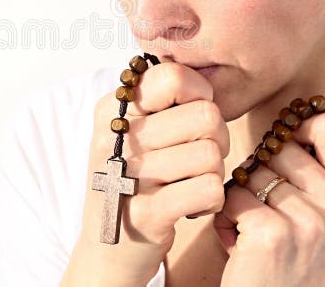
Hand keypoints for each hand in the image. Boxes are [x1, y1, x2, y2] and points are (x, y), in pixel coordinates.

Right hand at [62, 61, 229, 286]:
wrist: (108, 249)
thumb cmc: (133, 181)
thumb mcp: (131, 133)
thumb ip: (159, 101)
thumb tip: (204, 76)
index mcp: (113, 109)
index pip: (173, 77)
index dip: (200, 94)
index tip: (193, 114)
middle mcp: (116, 137)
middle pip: (205, 115)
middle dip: (216, 137)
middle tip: (200, 155)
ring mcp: (130, 174)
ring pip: (211, 153)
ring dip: (214, 171)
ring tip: (193, 181)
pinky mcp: (148, 212)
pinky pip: (209, 189)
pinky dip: (213, 200)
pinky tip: (194, 205)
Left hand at [212, 102, 324, 286]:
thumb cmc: (294, 256)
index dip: (297, 130)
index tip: (286, 151)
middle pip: (280, 147)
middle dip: (260, 172)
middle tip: (267, 209)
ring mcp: (310, 222)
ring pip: (250, 171)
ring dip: (240, 197)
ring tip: (254, 229)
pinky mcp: (273, 233)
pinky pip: (230, 196)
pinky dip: (224, 217)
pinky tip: (238, 242)